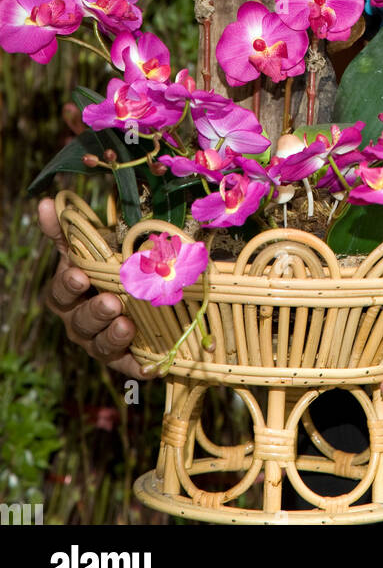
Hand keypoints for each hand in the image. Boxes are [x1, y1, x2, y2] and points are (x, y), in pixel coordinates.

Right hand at [38, 198, 151, 380]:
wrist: (138, 295)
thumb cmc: (107, 269)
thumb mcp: (89, 247)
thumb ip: (67, 229)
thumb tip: (45, 202)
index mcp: (70, 295)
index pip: (60, 293)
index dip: (68, 285)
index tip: (80, 275)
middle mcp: (81, 322)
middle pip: (81, 323)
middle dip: (95, 312)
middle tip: (112, 302)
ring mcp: (102, 343)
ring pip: (101, 345)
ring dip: (113, 336)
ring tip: (127, 324)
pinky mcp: (126, 359)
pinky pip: (131, 365)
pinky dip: (140, 365)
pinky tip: (152, 364)